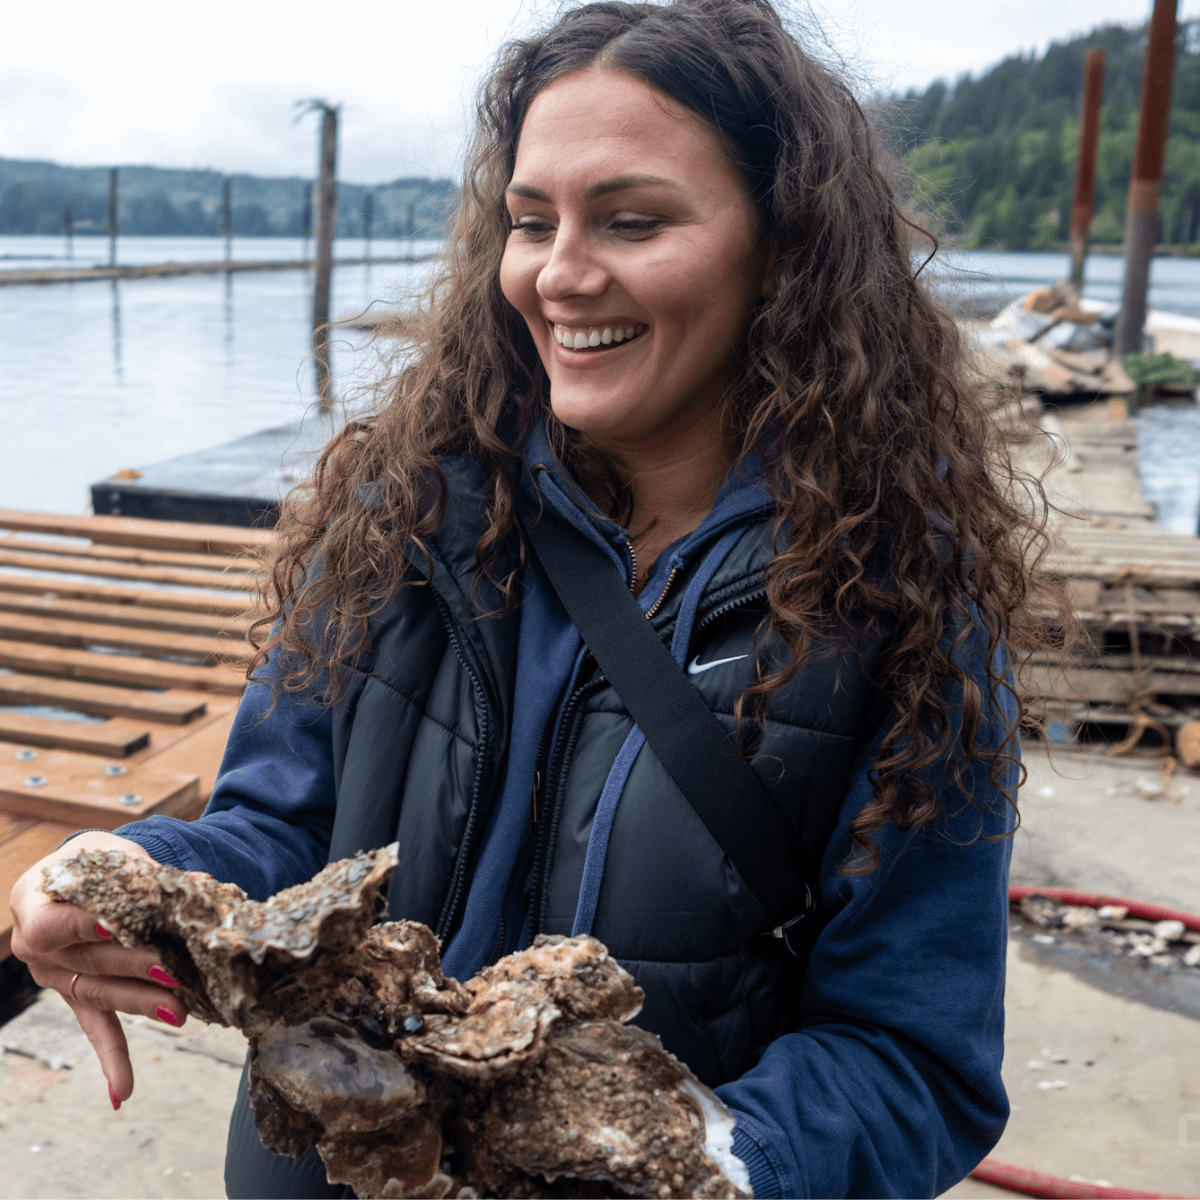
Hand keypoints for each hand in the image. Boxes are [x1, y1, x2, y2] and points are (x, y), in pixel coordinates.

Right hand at [8, 830, 187, 1108]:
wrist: (76, 874)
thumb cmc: (94, 860)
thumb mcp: (110, 855)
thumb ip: (144, 874)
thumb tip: (197, 885)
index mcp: (33, 903)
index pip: (54, 923)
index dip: (85, 925)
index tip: (118, 926)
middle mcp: (36, 948)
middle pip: (87, 962)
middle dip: (133, 967)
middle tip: (171, 971)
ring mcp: (55, 977)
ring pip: (98, 994)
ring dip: (139, 1004)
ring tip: (178, 1012)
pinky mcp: (77, 996)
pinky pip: (94, 1027)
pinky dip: (112, 1058)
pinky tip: (121, 1094)